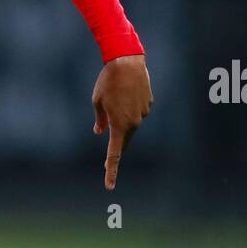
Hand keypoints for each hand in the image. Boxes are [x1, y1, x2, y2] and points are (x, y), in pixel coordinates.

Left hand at [92, 54, 152, 189]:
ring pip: (130, 124)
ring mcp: (143, 114)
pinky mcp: (149, 104)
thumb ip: (100, 120)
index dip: (111, 171)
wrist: (127, 61)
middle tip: (106, 162)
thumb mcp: (97, 102)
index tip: (109, 186)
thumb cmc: (108, 82)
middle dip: (116, 148)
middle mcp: (134, 123)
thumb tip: (99, 133)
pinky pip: (137, 111)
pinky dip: (130, 108)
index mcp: (119, 126)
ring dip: (122, 120)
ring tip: (115, 97)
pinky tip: (126, 92)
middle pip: (124, 141)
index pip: (114, 154)